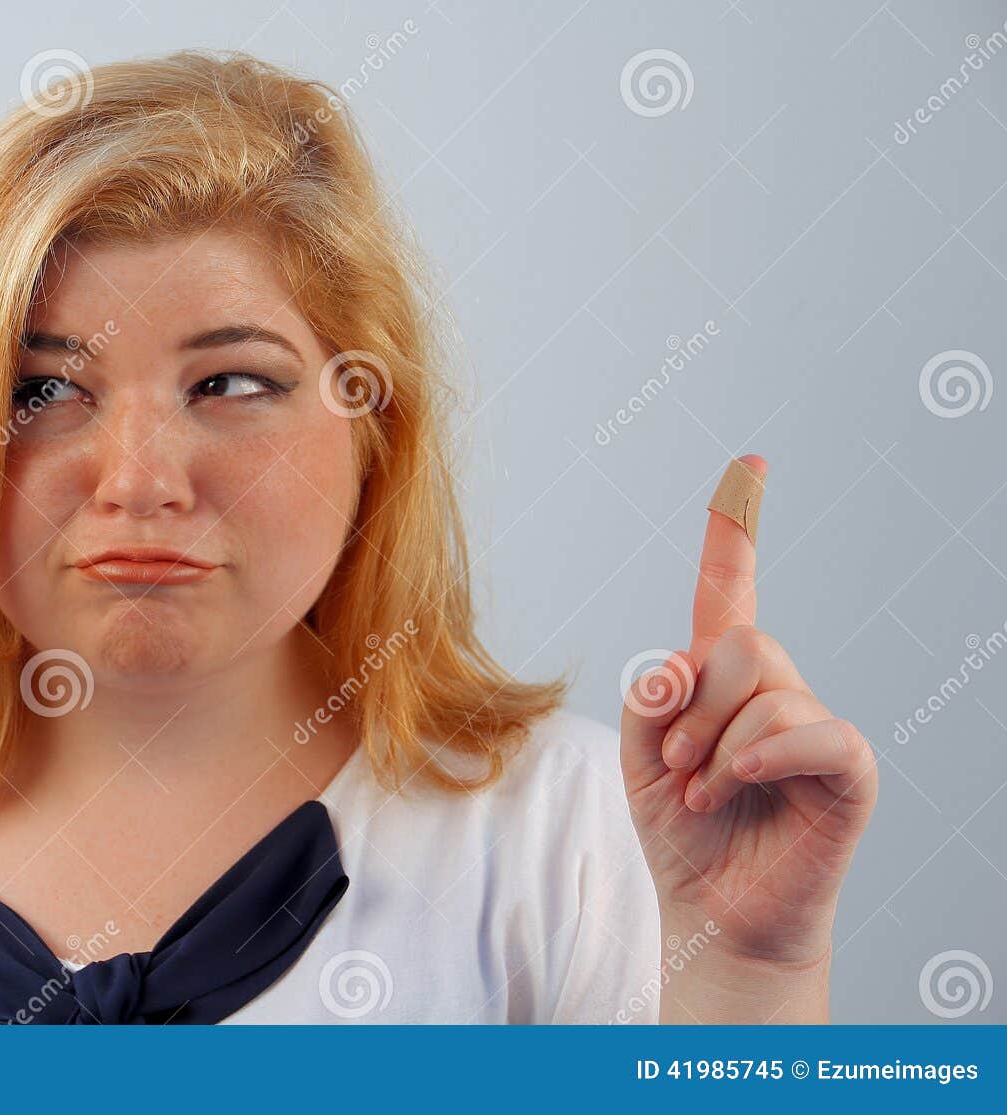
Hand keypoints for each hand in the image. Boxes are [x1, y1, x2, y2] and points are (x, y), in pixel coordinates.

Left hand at [619, 455, 877, 1017]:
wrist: (715, 913)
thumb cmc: (684, 834)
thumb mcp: (640, 760)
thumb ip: (650, 701)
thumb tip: (676, 664)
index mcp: (721, 681)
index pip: (731, 592)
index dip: (736, 531)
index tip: (747, 466)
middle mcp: (775, 693)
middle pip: (743, 643)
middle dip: (694, 703)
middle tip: (676, 763)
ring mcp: (815, 727)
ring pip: (767, 685)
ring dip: (715, 744)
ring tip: (702, 792)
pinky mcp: (847, 769)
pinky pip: (813, 731)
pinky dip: (761, 754)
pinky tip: (740, 783)